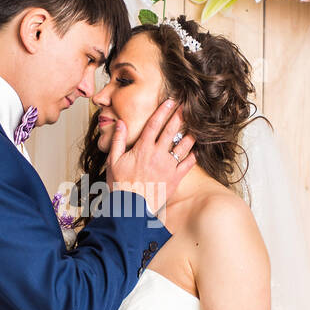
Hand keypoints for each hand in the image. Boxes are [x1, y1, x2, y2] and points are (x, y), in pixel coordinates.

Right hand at [105, 99, 195, 218]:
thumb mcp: (113, 161)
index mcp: (143, 149)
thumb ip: (118, 140)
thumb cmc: (120, 185)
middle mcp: (157, 155)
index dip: (163, 111)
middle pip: (171, 131)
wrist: (130, 207)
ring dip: (190, 134)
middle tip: (186, 106)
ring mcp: (168, 166)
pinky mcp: (175, 179)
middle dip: (180, 116)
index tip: (170, 101)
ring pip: (183, 146)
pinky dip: (193, 156)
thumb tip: (120, 123)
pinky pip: (188, 165)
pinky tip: (196, 150)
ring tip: (195, 126)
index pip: (154, 124)